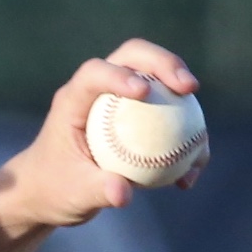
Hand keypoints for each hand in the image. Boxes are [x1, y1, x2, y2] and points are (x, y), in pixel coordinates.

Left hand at [0, 39, 201, 233]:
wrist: (50, 192)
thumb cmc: (54, 189)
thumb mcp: (72, 194)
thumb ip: (96, 190)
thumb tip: (123, 193)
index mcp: (73, 101)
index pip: (94, 73)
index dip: (120, 74)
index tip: (144, 92)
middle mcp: (98, 92)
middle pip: (135, 57)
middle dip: (166, 64)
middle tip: (189, 88)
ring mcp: (122, 100)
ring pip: (160, 81)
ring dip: (187, 102)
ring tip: (201, 139)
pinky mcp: (140, 117)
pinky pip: (171, 116)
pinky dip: (186, 137)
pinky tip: (194, 169)